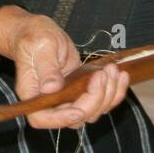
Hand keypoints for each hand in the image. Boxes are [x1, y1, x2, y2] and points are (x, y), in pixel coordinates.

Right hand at [0, 7, 130, 129]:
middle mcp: (49, 101)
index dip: (61, 119)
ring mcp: (66, 98)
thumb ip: (47, 68)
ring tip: (112, 70)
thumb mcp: (41, 48)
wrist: (38, 32)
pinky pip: (100, 99)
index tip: (79, 109)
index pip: (42, 118)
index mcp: (32, 94)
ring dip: (108, 94)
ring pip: (92, 111)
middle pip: (74, 117)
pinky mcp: (80, 90)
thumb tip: (51, 88)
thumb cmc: (34, 38)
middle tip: (103, 74)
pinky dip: (114, 90)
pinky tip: (121, 75)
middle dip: (95, 99)